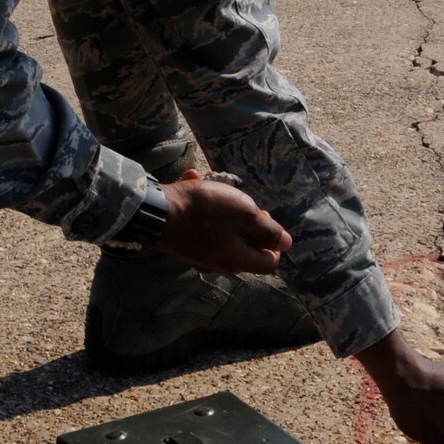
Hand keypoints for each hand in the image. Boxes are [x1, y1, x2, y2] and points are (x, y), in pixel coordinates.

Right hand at [157, 169, 292, 275]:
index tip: (264, 218)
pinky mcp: (186, 243)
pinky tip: (194, 184)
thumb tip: (286, 244)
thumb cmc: (205, 211)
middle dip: (247, 219)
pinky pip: (203, 227)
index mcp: (238, 260)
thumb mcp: (245, 214)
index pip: (269, 261)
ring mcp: (201, 253)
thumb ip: (268, 231)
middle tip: (240, 198)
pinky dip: (203, 208)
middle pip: (246, 245)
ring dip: (222, 206)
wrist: (157, 211)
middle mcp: (220, 262)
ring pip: (223, 231)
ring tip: (213, 181)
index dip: (274, 242)